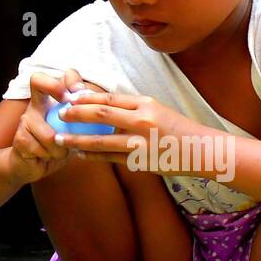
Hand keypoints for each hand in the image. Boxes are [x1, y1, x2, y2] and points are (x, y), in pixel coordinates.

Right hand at [7, 69, 87, 184]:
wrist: (33, 166)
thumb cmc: (58, 145)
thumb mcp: (74, 130)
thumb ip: (84, 119)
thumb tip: (104, 108)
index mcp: (50, 101)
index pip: (58, 77)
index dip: (69, 80)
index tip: (79, 95)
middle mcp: (35, 105)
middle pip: (37, 79)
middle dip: (55, 87)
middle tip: (67, 102)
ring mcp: (25, 120)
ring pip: (51, 131)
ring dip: (62, 147)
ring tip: (62, 151)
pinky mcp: (20, 138)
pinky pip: (45, 148)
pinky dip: (54, 156)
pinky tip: (49, 156)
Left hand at [55, 90, 205, 172]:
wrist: (199, 151)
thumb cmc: (177, 128)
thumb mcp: (156, 109)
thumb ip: (131, 107)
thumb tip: (101, 103)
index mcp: (145, 104)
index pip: (109, 98)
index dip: (86, 98)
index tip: (69, 98)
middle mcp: (142, 121)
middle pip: (101, 114)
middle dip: (76, 114)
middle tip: (60, 114)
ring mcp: (140, 144)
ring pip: (101, 140)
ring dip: (77, 139)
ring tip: (61, 139)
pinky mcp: (139, 162)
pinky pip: (110, 159)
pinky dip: (92, 155)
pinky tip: (80, 154)